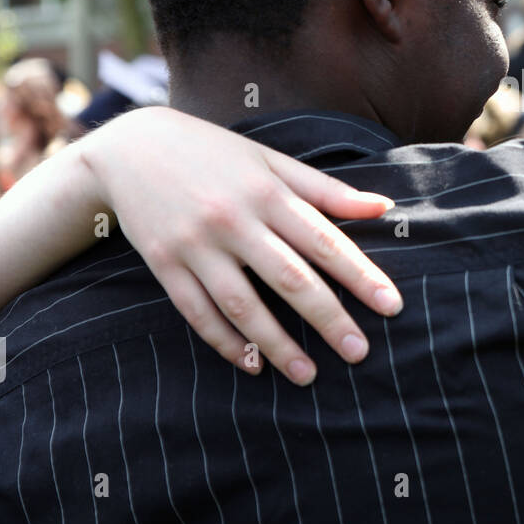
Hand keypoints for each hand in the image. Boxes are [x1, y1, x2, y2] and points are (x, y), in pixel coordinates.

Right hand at [80, 107, 402, 383]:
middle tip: (360, 352)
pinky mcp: (164, 265)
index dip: (361, 275)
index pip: (325, 241)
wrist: (131, 147)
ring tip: (309, 375)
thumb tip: (384, 207)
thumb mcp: (272, 161)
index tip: (391, 306)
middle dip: (328, 318)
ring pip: (242, 304)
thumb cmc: (215, 154)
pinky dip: (226, 342)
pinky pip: (198, 313)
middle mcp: (234, 220)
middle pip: (290, 278)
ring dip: (277, 344)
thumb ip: (327, 190)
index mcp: (267, 192)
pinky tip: (253, 365)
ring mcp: (196, 245)